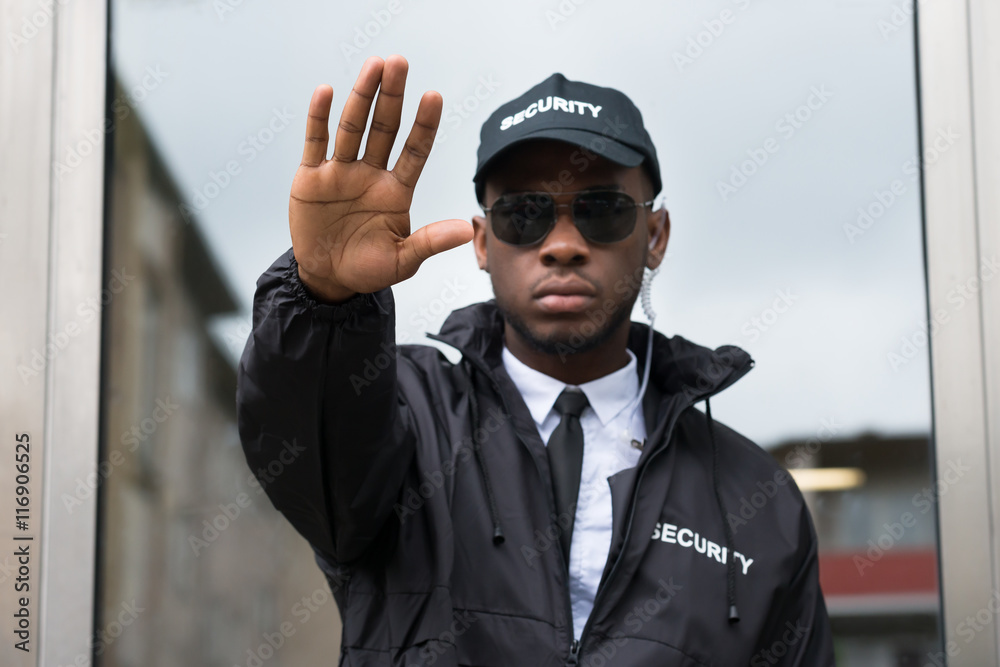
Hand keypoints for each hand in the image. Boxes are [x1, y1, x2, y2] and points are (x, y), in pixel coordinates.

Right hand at [290, 55, 472, 302]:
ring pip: (353, 127)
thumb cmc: (368, 269)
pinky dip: (319, 117)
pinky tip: (326, 91)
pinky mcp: (312, 177)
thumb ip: (429, 242)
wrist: (328, 278)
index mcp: (396, 191)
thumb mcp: (403, 261)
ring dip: (362, 96)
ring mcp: (341, 172)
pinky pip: (316, 142)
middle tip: (399, 63)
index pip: (415, 151)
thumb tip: (465, 230)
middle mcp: (371, 174)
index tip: (434, 96)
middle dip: (392, 96)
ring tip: (374, 66)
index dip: (425, 125)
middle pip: (384, 128)